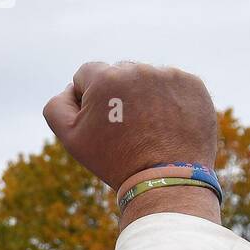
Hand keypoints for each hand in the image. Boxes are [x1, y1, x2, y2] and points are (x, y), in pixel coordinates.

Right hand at [43, 61, 218, 191]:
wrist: (164, 180)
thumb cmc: (113, 161)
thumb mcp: (70, 139)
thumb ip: (56, 106)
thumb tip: (70, 89)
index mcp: (105, 78)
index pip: (86, 73)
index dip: (87, 98)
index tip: (98, 121)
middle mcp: (138, 69)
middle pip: (118, 73)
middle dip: (116, 94)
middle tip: (122, 129)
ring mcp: (169, 75)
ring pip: (146, 79)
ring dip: (142, 97)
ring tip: (146, 129)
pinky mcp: (193, 84)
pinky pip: (172, 86)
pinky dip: (168, 102)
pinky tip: (166, 126)